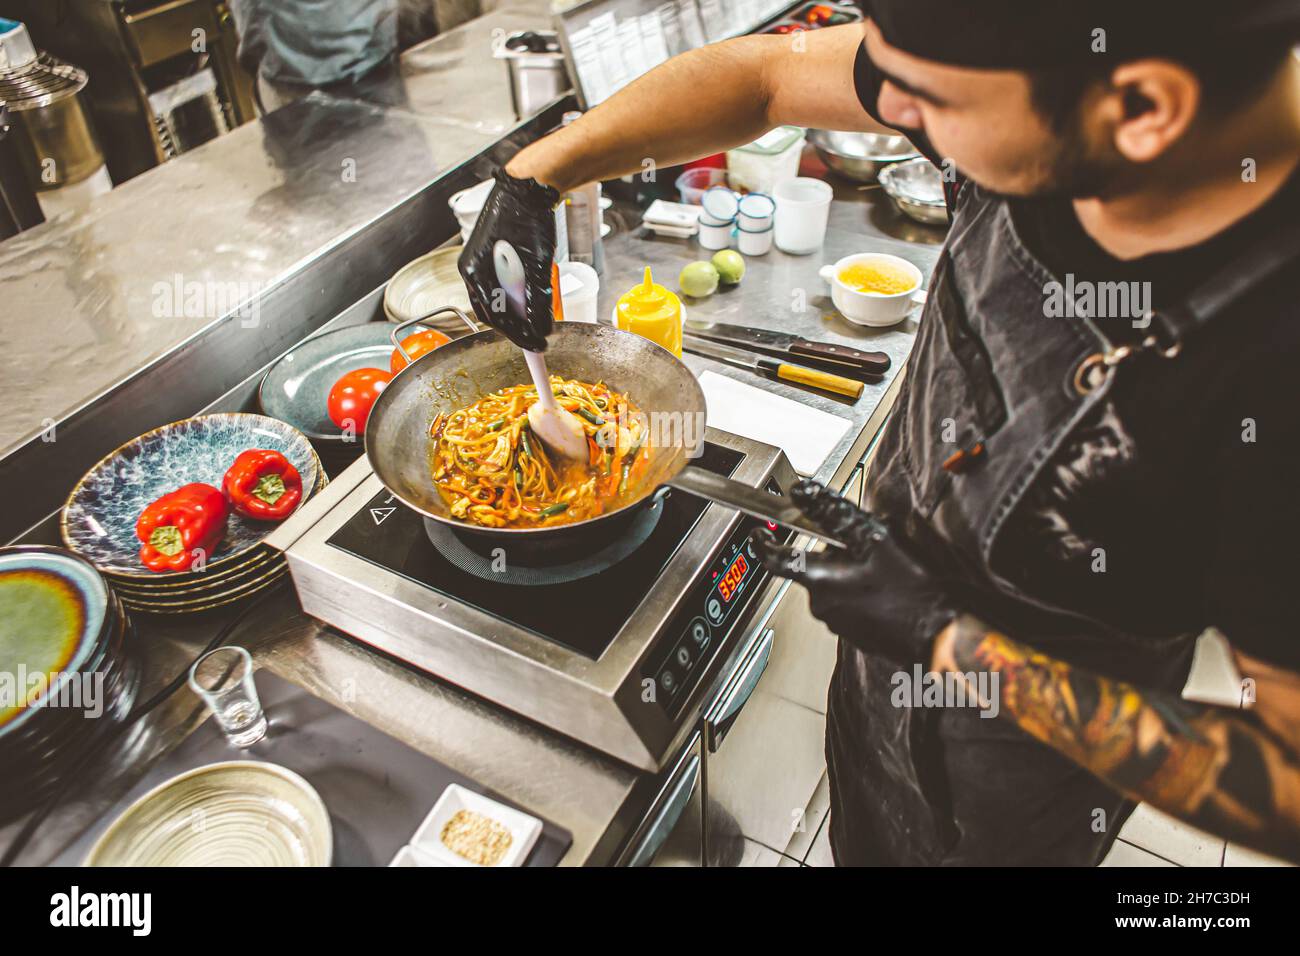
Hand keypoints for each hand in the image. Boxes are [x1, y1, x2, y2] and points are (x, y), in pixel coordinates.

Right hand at [457, 167, 559, 351]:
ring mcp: (479, 263)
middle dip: (516, 327)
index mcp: (475, 271)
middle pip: (492, 311)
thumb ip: (536, 299)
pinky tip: (531, 300)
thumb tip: (540, 328)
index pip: (494, 316)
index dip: (518, 334)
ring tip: (539, 321)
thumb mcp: (536, 264)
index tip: (537, 346)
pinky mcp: (490, 257)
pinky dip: (516, 297)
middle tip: (539, 338)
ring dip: (518, 313)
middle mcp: (472, 269)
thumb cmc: (528, 218)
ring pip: (497, 300)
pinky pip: (500, 285)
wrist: (527, 187)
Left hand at [751, 480, 960, 662]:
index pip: (776, 560)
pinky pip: (847, 604)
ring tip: (882, 572)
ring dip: (849, 575)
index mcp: (820, 581)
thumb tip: (804, 494)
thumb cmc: (910, 591)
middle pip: (814, 569)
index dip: (764, 544)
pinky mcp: (853, 634)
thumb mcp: (873, 540)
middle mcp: (822, 606)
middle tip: (864, 549)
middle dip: (834, 555)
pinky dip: (860, 593)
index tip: (759, 533)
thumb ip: (833, 515)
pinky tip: (885, 590)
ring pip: (832, 586)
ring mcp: (837, 623)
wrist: (937, 633)